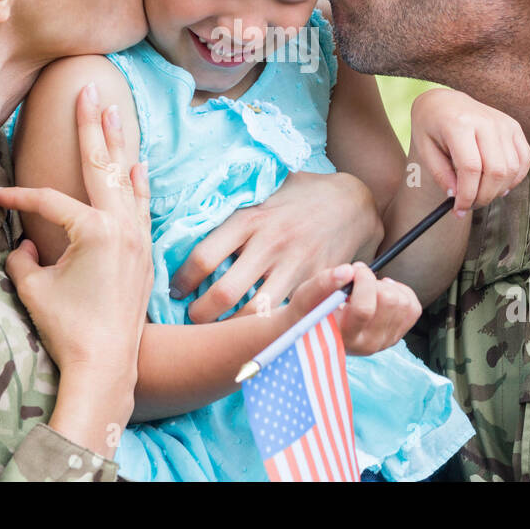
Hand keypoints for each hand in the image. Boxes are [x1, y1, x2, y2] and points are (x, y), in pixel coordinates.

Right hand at [0, 84, 153, 385]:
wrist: (107, 364)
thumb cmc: (67, 328)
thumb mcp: (34, 289)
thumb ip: (24, 258)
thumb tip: (26, 244)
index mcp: (94, 230)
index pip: (48, 200)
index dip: (18, 195)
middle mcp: (121, 226)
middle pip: (101, 165)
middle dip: (91, 125)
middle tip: (88, 89)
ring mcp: (137, 238)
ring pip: (126, 180)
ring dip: (117, 146)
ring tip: (114, 112)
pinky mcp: (144, 253)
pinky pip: (140, 206)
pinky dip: (136, 184)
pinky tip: (137, 165)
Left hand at [171, 171, 383, 323]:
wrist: (353, 201)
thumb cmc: (299, 196)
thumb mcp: (263, 193)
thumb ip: (235, 214)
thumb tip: (189, 225)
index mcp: (250, 219)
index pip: (204, 257)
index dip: (183, 280)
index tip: (176, 291)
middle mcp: (270, 244)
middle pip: (224, 293)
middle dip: (200, 316)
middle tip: (192, 321)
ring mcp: (295, 266)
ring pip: (254, 313)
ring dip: (231, 330)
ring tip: (218, 335)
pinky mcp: (317, 282)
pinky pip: (286, 314)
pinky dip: (268, 328)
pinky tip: (256, 334)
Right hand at [282, 262, 419, 356]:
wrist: (313, 333)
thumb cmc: (309, 312)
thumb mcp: (306, 296)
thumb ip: (323, 282)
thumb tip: (348, 271)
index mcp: (344, 337)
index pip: (365, 308)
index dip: (363, 280)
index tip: (354, 270)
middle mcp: (368, 344)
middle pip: (390, 302)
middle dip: (375, 281)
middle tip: (358, 279)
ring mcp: (385, 342)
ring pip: (404, 303)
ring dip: (387, 287)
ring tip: (368, 288)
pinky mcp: (395, 336)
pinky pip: (412, 309)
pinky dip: (401, 293)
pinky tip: (382, 292)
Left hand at [410, 88, 529, 216]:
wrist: (444, 102)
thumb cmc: (431, 126)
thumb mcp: (424, 149)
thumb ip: (440, 174)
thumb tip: (457, 197)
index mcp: (458, 124)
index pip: (470, 168)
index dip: (467, 194)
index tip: (458, 209)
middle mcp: (485, 121)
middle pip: (495, 170)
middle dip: (483, 196)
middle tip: (470, 206)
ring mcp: (503, 123)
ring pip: (512, 168)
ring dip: (498, 190)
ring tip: (481, 195)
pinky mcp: (514, 127)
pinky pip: (524, 159)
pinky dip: (515, 178)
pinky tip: (499, 185)